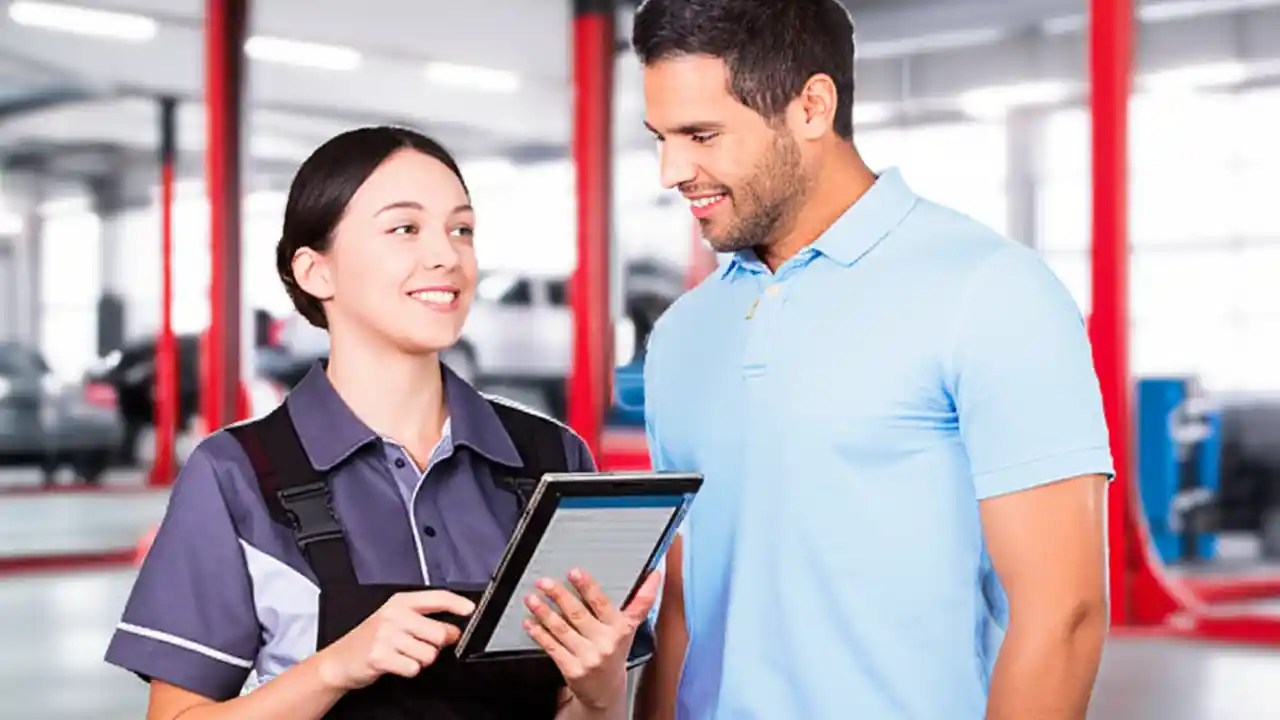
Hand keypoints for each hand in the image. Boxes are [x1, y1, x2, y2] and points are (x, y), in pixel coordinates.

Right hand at [317, 590, 474, 691]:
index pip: (437, 597)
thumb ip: (426, 620)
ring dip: (421, 660)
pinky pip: (413, 668)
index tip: (471, 609)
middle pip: (440, 633)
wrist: (340, 659)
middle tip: (420, 646)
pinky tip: (396, 664)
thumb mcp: (396, 620)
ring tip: (404, 655)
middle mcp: (394, 615)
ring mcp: (387, 635)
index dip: (458, 604)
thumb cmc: (371, 639)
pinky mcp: (381, 656)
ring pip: (429, 654)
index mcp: (400, 602)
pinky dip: (409, 670)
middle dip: (436, 645)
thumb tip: (454, 630)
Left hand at [523, 568, 661, 710]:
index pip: (603, 603)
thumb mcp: (631, 628)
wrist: (607, 691)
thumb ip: (640, 602)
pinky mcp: (571, 668)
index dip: (589, 587)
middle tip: (545, 582)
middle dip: (559, 595)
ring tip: (532, 598)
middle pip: (578, 614)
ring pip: (562, 629)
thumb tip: (654, 576)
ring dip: (544, 612)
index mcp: (620, 629)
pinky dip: (539, 632)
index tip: (576, 572)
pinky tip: (530, 621)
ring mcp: (587, 657)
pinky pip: (552, 646)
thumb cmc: (616, 653)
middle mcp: (604, 643)